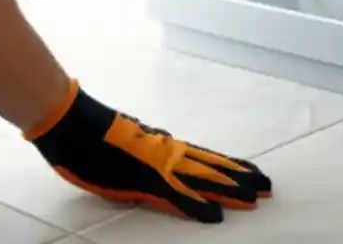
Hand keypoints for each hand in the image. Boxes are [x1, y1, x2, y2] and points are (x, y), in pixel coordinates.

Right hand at [26, 80, 270, 222]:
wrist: (73, 126)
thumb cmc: (90, 138)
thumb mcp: (125, 153)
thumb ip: (143, 164)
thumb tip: (153, 176)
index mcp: (164, 148)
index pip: (205, 158)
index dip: (230, 166)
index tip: (251, 172)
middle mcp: (169, 154)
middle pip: (214, 167)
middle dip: (242, 178)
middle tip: (269, 186)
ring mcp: (160, 167)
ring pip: (205, 178)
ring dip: (232, 189)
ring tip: (258, 196)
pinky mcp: (146, 181)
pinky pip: (177, 197)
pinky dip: (198, 207)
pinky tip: (217, 216)